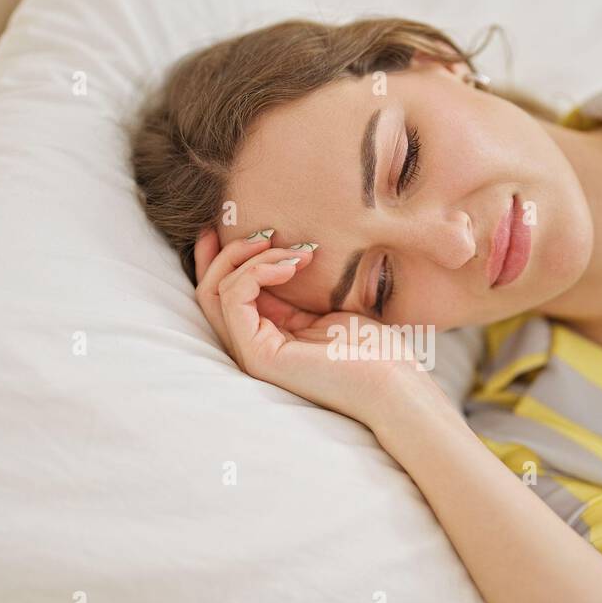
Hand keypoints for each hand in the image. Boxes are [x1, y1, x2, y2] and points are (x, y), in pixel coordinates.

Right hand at [193, 226, 438, 425]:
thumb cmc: (371, 349)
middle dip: (227, 251)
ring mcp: (250, 354)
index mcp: (266, 337)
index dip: (220, 256)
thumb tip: (281, 252)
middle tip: (265, 231)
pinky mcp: (258, 355)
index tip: (228, 220)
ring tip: (298, 253)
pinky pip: (234, 299)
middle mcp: (250, 348)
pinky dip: (256, 271)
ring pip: (217, 291)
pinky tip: (291, 265)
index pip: (225, 293)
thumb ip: (293, 290)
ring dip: (253, 258)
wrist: (391, 382)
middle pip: (210, 291)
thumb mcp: (323, 309)